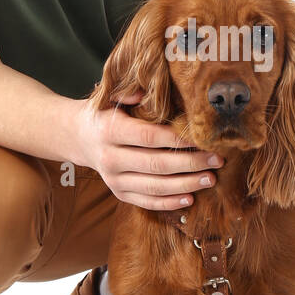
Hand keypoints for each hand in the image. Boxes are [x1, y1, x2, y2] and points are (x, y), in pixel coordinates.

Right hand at [72, 91, 223, 210]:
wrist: (78, 136)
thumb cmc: (104, 112)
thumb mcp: (110, 96)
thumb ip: (131, 92)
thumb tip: (151, 91)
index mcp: (109, 131)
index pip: (148, 136)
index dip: (177, 139)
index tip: (202, 138)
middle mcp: (109, 158)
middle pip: (156, 164)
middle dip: (190, 163)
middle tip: (216, 159)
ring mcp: (113, 179)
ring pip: (154, 187)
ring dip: (186, 184)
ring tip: (210, 179)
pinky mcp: (118, 193)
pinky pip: (146, 202)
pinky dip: (169, 203)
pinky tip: (191, 198)